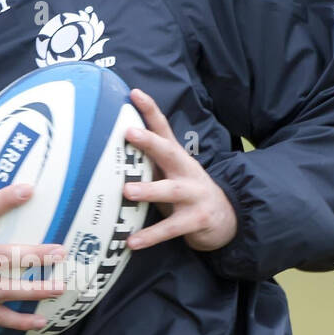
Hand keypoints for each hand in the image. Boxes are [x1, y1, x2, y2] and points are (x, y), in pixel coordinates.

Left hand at [123, 88, 237, 251]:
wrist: (225, 219)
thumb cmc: (186, 193)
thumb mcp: (170, 173)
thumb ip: (148, 161)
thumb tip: (108, 149)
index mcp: (177, 158)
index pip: (163, 129)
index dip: (150, 110)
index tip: (134, 93)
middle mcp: (187, 172)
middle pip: (170, 152)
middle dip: (150, 141)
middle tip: (129, 132)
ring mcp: (194, 196)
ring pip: (171, 191)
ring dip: (149, 190)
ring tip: (127, 191)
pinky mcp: (196, 220)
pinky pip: (171, 229)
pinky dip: (151, 236)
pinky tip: (132, 241)